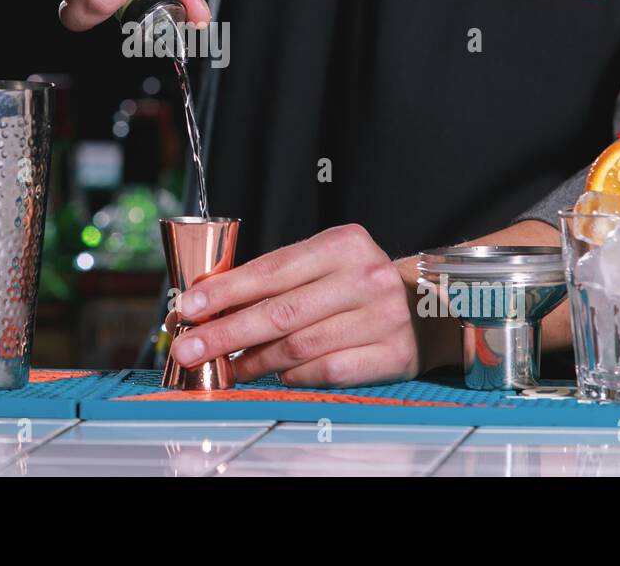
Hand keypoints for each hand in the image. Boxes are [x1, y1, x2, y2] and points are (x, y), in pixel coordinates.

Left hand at [166, 224, 458, 387]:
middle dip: (225, 332)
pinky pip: (327, 371)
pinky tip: (273, 374)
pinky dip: (293, 375)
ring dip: (253, 360)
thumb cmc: (359, 283)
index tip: (189, 306)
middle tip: (189, 347)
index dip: (225, 290)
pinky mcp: (392, 354)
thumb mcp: (325, 262)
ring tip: (225, 365)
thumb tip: (210, 305)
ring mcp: (383, 318)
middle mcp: (366, 277)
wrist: (430, 305)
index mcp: (344, 243)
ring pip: (299, 346)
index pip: (272, 269)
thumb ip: (277, 279)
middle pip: (279, 312)